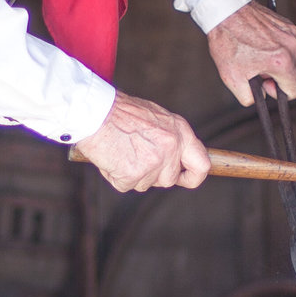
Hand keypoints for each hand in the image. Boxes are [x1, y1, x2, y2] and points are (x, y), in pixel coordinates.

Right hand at [75, 94, 209, 191]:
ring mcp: (154, 162)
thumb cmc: (119, 112)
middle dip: (152, 175)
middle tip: (133, 156)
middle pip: (168, 180)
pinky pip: (125, 185)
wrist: (94, 111)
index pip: (202, 164)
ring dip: (131, 174)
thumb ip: (169, 140)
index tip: (182, 179)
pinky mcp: (134, 174)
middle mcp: (172, 147)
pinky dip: (115, 176)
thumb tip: (174, 161)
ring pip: (145, 184)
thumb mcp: (155, 118)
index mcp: (180, 131)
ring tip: (120, 150)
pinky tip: (111, 156)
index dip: (192, 177)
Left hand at [207, 2, 295, 105]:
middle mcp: (291, 47)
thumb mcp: (232, 78)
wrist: (225, 12)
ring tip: (259, 57)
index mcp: (281, 62)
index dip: (282, 93)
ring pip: (295, 60)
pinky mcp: (288, 25)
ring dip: (280, 64)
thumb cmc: (228, 41)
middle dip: (280, 79)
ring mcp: (291, 34)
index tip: (267, 86)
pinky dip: (279, 50)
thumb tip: (259, 99)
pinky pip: (290, 45)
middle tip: (260, 72)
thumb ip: (249, 97)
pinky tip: (262, 46)